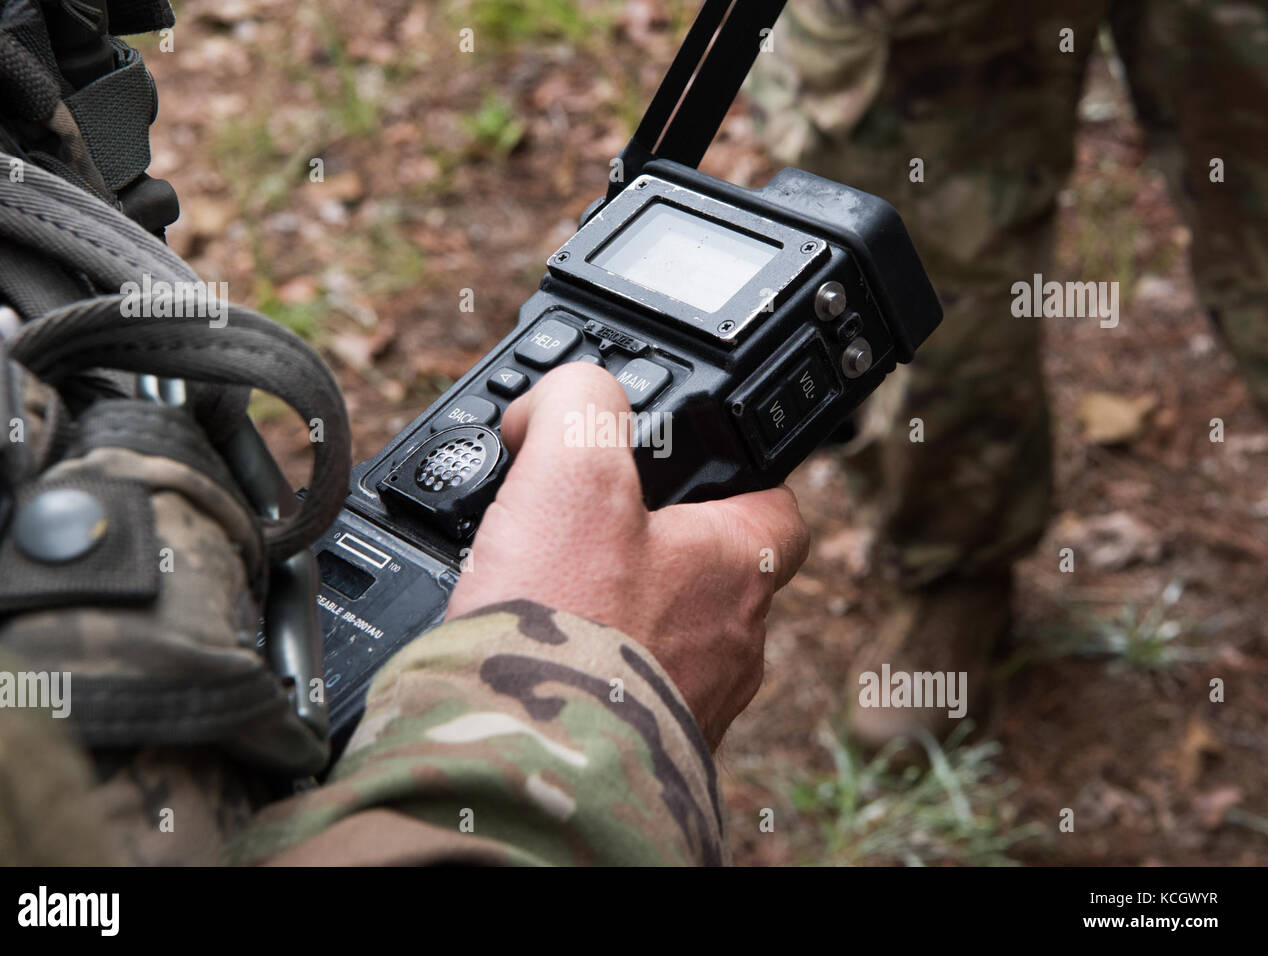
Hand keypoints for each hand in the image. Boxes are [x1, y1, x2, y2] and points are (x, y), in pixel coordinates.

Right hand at [446, 363, 809, 747]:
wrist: (530, 767)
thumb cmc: (569, 628)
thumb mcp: (573, 470)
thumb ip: (580, 405)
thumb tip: (561, 401)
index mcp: (738, 569)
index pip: (778, 506)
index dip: (741, 474)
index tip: (694, 465)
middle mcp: (733, 644)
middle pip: (714, 574)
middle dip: (657, 548)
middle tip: (591, 532)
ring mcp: (694, 705)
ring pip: (671, 639)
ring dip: (623, 613)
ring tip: (552, 597)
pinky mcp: (648, 752)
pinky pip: (632, 694)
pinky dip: (595, 672)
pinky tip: (542, 659)